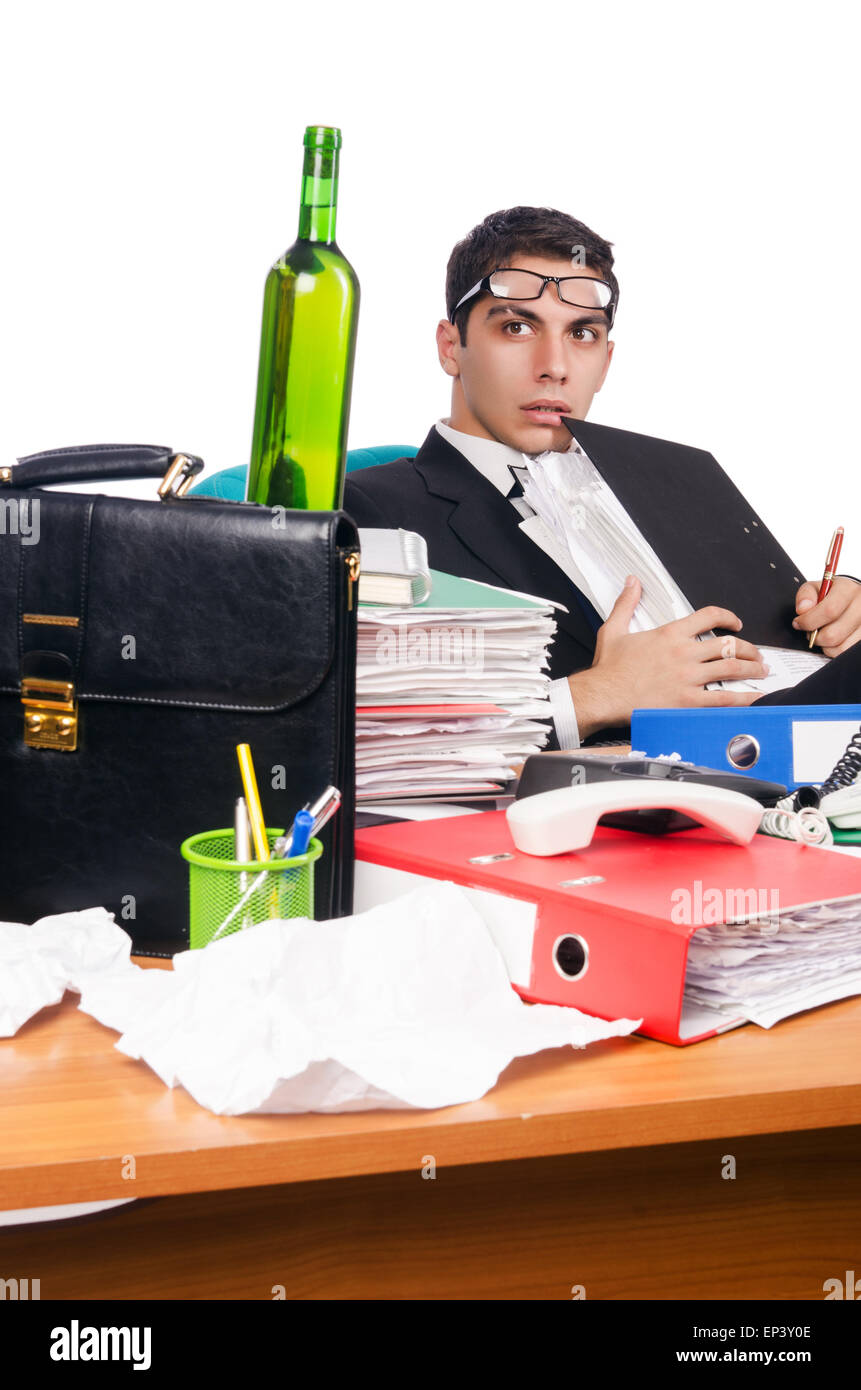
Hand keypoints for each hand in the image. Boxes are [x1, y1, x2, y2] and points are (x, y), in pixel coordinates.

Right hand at [567, 576, 767, 738]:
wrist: (602, 695)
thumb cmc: (608, 669)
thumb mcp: (613, 629)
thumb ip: (626, 603)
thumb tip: (632, 582)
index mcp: (670, 634)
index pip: (709, 616)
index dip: (728, 617)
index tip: (736, 623)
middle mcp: (684, 653)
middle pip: (729, 645)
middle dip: (749, 649)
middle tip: (756, 654)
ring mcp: (688, 678)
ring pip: (731, 668)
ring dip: (751, 669)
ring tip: (761, 671)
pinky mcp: (687, 701)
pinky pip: (723, 699)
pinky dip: (744, 698)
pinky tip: (756, 697)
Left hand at [792, 577, 860, 655]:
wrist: (852, 598)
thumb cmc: (831, 594)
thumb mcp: (816, 588)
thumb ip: (806, 595)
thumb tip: (802, 609)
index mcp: (848, 590)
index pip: (829, 610)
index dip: (809, 621)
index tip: (799, 622)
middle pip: (833, 634)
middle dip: (814, 637)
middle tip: (810, 631)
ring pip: (839, 647)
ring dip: (824, 645)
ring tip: (822, 634)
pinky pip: (844, 652)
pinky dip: (833, 650)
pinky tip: (832, 639)